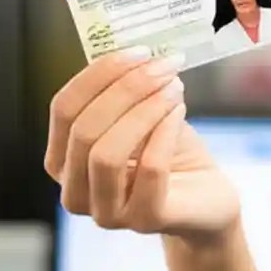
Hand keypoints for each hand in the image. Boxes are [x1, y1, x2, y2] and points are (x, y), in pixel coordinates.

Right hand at [45, 47, 240, 244]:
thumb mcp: (140, 118)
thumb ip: (123, 93)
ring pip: (107, 153)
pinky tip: (180, 112)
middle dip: (125, 90)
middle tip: (162, 66)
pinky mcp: (145, 220)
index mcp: (62, 162)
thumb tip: (129, 51)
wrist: (208, 201)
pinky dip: (164, 134)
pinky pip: (149, 171)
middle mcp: (75, 192)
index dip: (97, 76)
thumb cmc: (169, 156)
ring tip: (174, 88)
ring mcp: (107, 213)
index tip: (137, 50)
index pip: (63, 110)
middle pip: (84, 130)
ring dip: (143, 111)